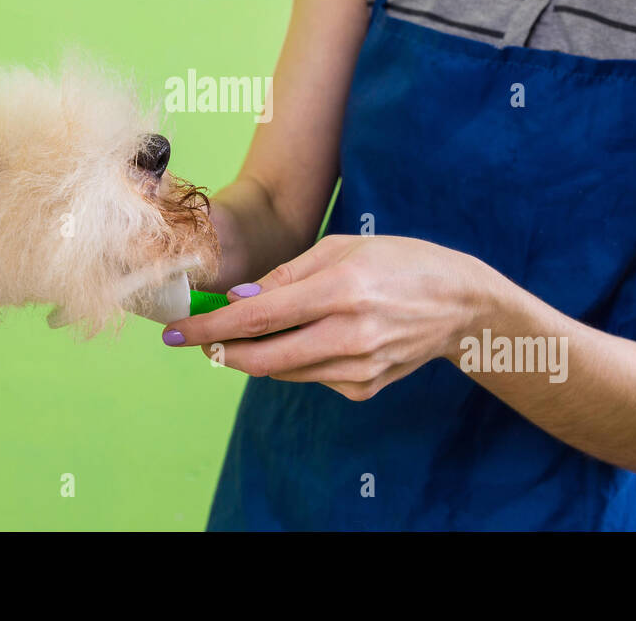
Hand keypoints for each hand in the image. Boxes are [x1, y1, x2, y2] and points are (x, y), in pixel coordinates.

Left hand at [162, 233, 497, 400]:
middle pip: (262, 357)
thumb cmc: (397, 262)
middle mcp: (351, 334)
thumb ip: (287, 275)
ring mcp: (359, 367)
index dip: (210, 326)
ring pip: (282, 370)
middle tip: (195, 338)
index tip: (175, 330)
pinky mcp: (365, 387)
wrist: (459, 303)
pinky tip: (311, 336)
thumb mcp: (342, 247)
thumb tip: (239, 300)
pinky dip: (295, 358)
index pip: (258, 316)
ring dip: (255, 352)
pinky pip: (310, 377)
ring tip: (252, 328)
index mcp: (342, 289)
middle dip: (219, 350)